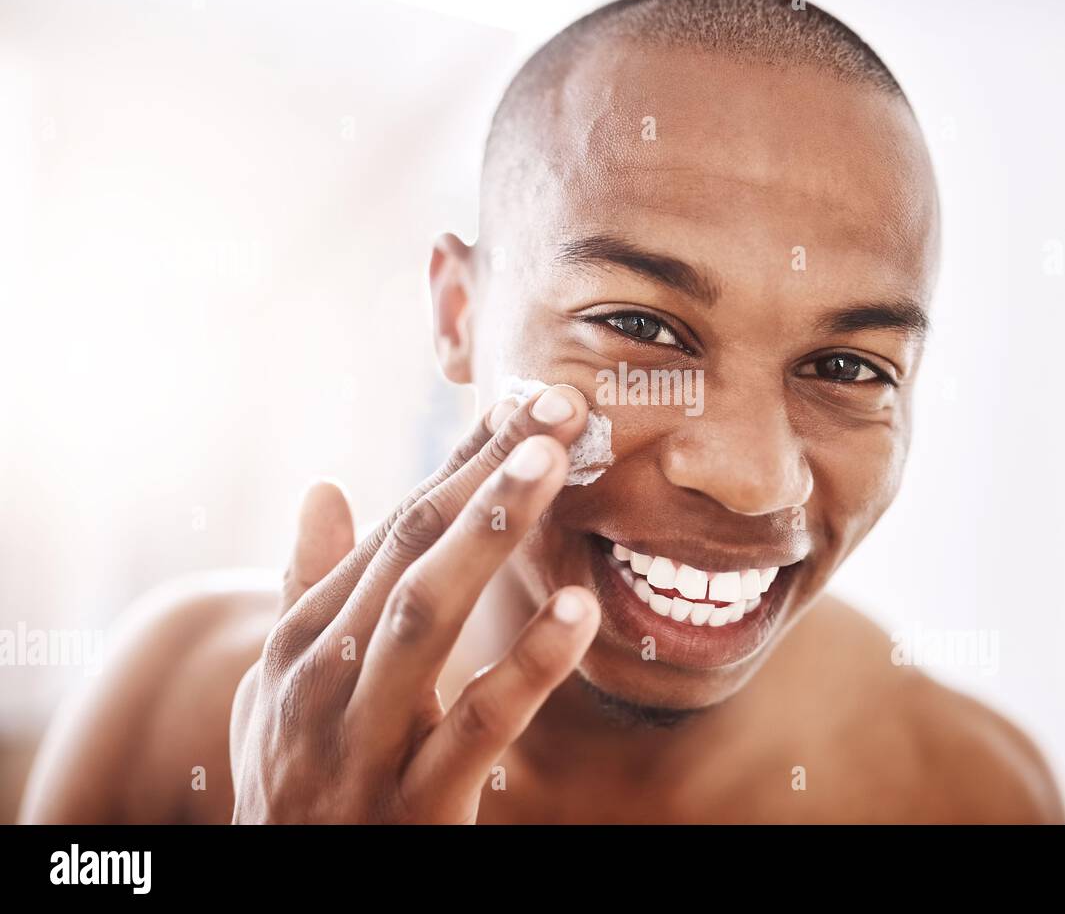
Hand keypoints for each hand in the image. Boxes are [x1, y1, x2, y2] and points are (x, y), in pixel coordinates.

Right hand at [228, 385, 599, 822]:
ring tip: (551, 464)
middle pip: (409, 553)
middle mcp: (323, 677)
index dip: (461, 462)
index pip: (393, 528)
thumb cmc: (298, 776)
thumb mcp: (284, 684)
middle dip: (482, 473)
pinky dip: (527, 666)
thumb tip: (321, 488)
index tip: (523, 404)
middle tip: (552, 407)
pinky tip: (580, 610)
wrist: (280, 898)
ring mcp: (363, 742)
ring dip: (489, 533)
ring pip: (425, 619)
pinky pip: (474, 727)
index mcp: (304, 638)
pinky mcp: (413, 807)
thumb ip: (309, 587)